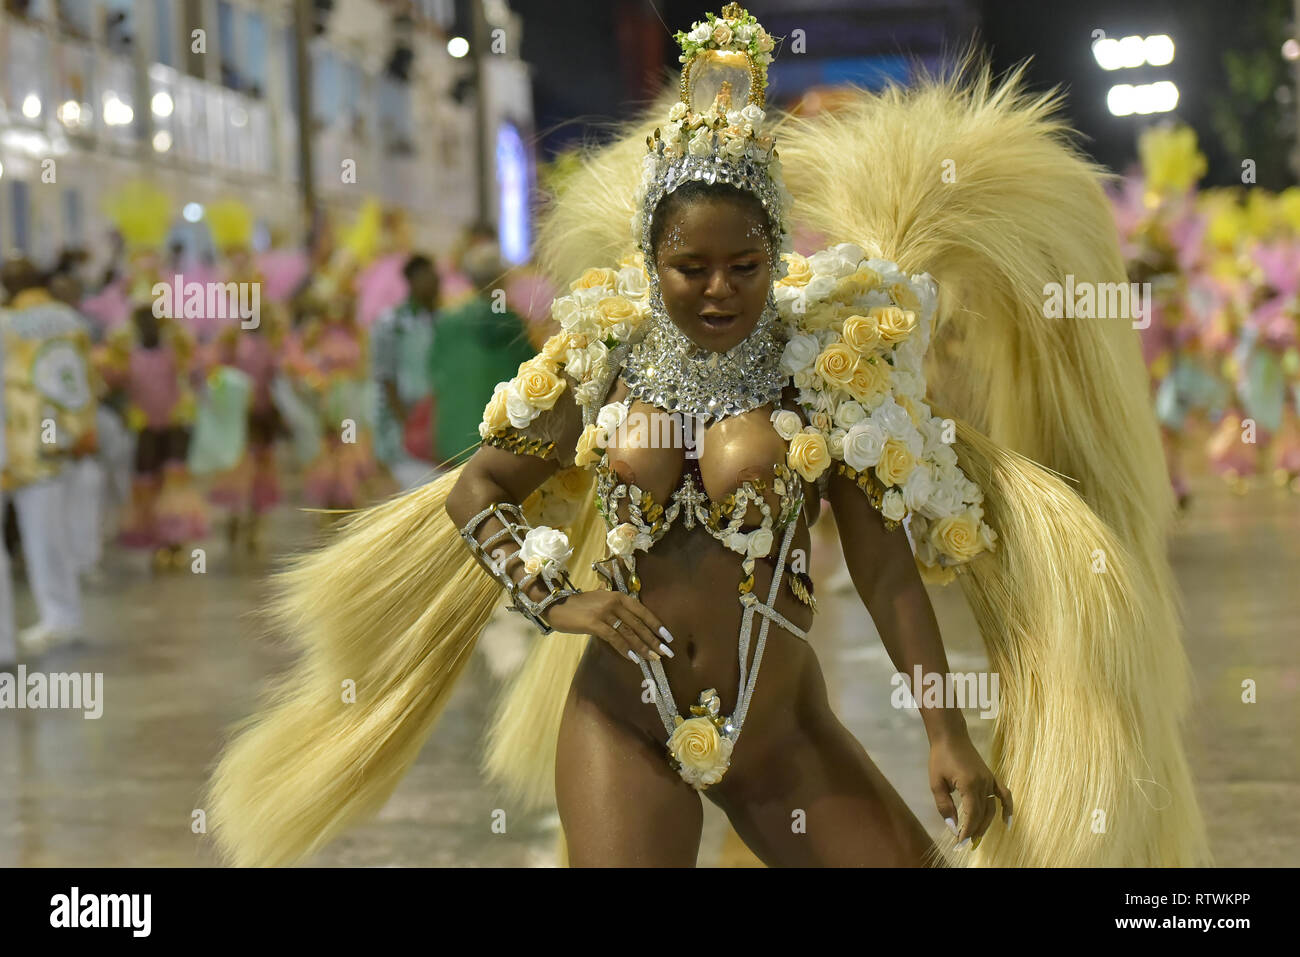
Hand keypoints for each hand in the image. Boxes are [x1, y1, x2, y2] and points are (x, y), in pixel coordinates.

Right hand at [543, 590, 674, 663]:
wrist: (557, 605)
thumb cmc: (580, 607)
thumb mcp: (602, 602)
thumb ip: (618, 610)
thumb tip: (635, 627)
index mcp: (619, 596)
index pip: (643, 612)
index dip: (657, 625)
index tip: (668, 637)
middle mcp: (615, 602)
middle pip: (639, 624)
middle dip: (654, 640)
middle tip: (666, 653)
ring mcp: (605, 612)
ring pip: (629, 633)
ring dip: (643, 647)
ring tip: (653, 658)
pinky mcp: (594, 623)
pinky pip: (614, 638)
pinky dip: (625, 649)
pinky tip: (633, 659)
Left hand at [928, 731, 1012, 847]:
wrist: (951, 736)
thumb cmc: (940, 757)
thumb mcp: (936, 783)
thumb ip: (944, 806)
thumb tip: (952, 826)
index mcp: (969, 785)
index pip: (972, 815)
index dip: (967, 830)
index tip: (960, 841)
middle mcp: (983, 784)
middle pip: (983, 814)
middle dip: (975, 830)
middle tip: (966, 843)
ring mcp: (990, 780)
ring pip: (992, 808)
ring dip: (986, 824)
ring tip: (977, 836)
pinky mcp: (991, 777)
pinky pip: (1004, 794)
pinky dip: (1007, 808)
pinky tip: (1007, 821)